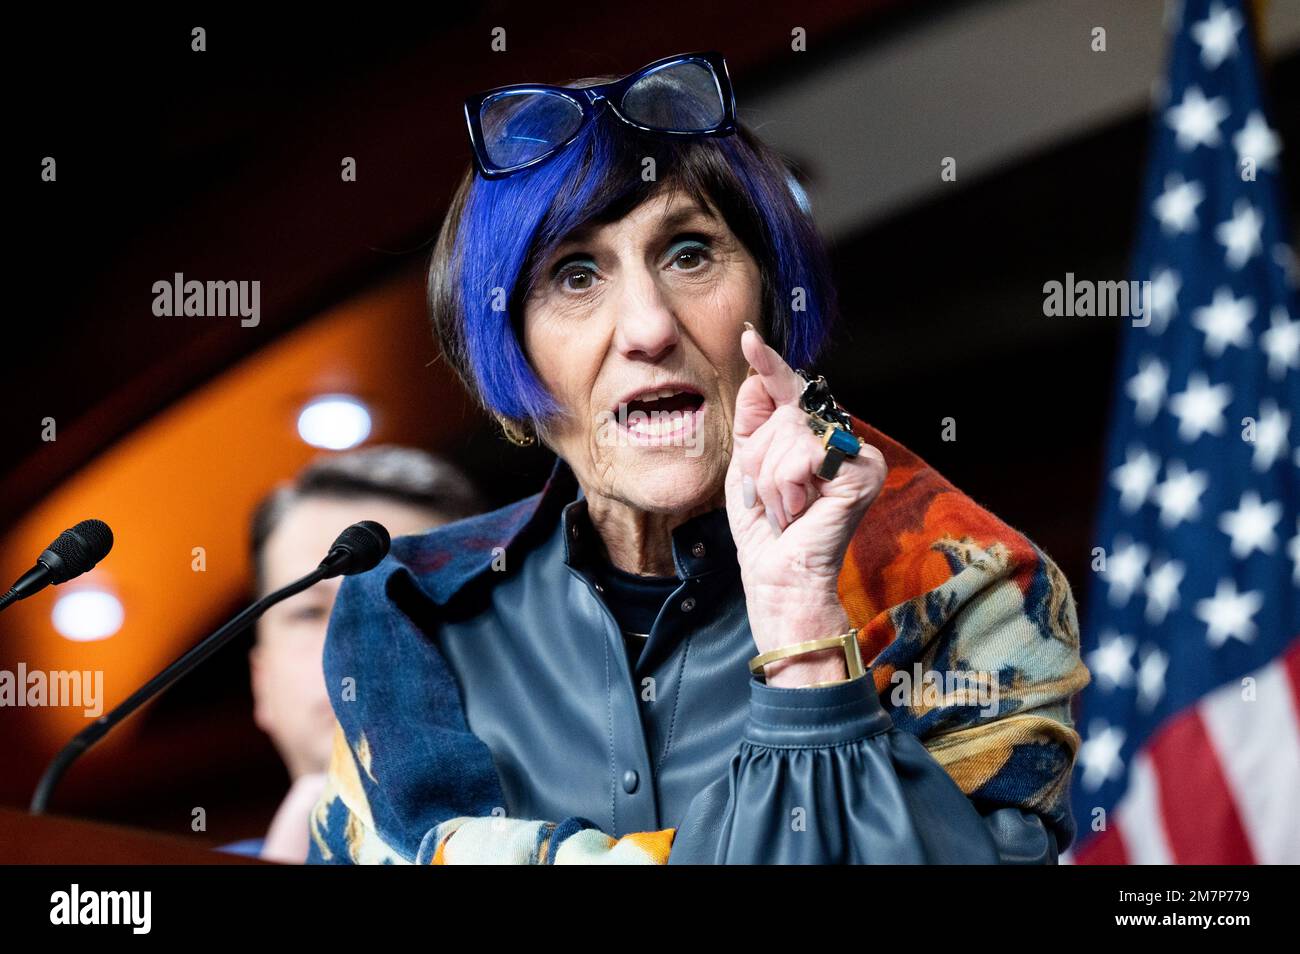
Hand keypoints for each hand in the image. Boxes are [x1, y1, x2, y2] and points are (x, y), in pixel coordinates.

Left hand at [725, 323, 886, 687]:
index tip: (749, 337)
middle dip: (758, 458)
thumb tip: (755, 371)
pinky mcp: (863, 473)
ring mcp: (858, 455)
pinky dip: (786, 486)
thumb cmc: (763, 530)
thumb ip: (753, 420)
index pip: (790, 391)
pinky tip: (799, 512)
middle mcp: (842, 440)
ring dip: (769, 479)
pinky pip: (803, 455)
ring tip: (784, 509)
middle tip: (769, 499)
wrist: (778, 579)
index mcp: (814, 436)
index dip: (769, 365)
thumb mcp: (746, 465)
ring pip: (789, 433)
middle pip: (783, 411)